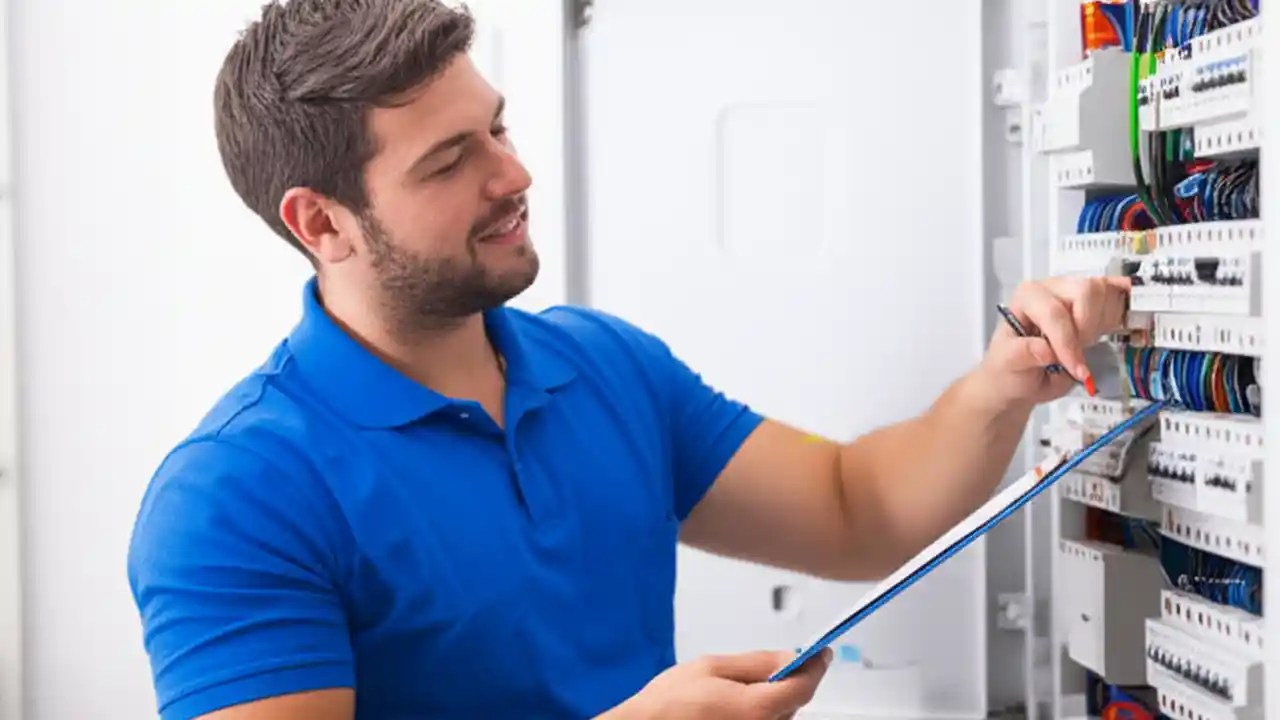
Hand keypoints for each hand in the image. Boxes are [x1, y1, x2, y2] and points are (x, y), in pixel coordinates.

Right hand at [608, 649, 831, 719]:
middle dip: (789, 680)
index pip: (804, 686)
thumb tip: (792, 655)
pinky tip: (733, 707)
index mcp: (755, 710)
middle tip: (765, 667)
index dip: (815, 665)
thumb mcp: (712, 667)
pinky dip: (761, 712)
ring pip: (782, 715)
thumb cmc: (670, 703)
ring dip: (773, 699)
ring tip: (734, 691)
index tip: (822, 651)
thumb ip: (758, 662)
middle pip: (795, 702)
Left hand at [979, 276, 1130, 406]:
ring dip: (1102, 324)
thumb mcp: (1008, 365)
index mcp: (1027, 298)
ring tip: (1083, 343)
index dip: (1068, 343)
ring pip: (1105, 293)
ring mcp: (1075, 293)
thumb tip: (1045, 350)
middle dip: (1087, 328)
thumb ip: (1023, 354)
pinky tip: (1123, 314)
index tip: (1075, 369)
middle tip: (1077, 353)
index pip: (1055, 313)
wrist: (1020, 378)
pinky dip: (1122, 304)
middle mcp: (1052, 288)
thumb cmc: (1011, 367)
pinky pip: (1116, 295)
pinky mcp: (1094, 303)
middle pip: (1086, 292)